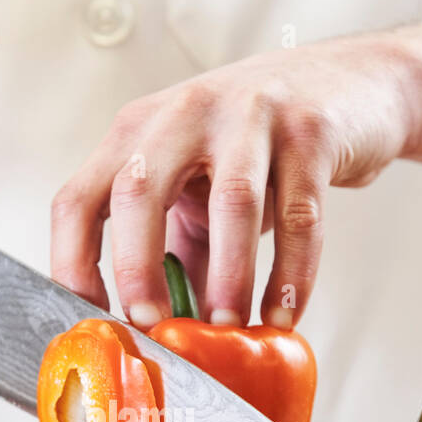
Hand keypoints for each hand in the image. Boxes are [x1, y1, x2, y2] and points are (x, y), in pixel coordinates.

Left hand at [51, 34, 420, 328]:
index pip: (79, 200)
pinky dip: (291, 275)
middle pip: (138, 191)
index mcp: (139, 132)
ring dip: (226, 278)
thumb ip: (171, 252)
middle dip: (137, 270)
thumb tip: (153, 337)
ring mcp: (250, 115)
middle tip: (154, 328)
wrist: (348, 84)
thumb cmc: (256, 145)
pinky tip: (283, 315)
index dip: (73, 266)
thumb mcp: (196, 189)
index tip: (95, 324)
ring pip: (229, 202)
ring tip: (227, 330)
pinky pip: (299, 216)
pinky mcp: (311, 132)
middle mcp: (184, 113)